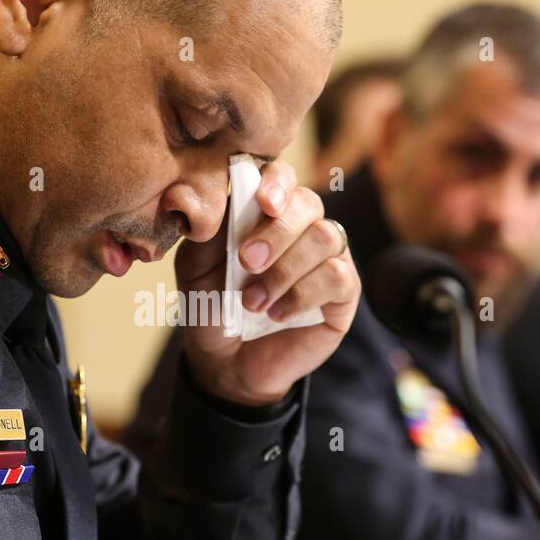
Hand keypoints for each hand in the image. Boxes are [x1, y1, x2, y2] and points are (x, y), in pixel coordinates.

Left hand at [175, 159, 359, 406]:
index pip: (282, 177)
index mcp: (266, 213)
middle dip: (277, 231)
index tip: (262, 203)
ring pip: (325, 238)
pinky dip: (303, 294)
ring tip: (254, 301)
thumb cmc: (212, 307)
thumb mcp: (195, 268)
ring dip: (285, 270)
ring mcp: (327, 258)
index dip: (277, 182)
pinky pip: (338, 276)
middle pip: (309, 203)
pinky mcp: (344, 293)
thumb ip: (208, 232)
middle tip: (247, 262)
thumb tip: (221, 196)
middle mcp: (302, 229)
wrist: (226, 363)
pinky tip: (278, 314)